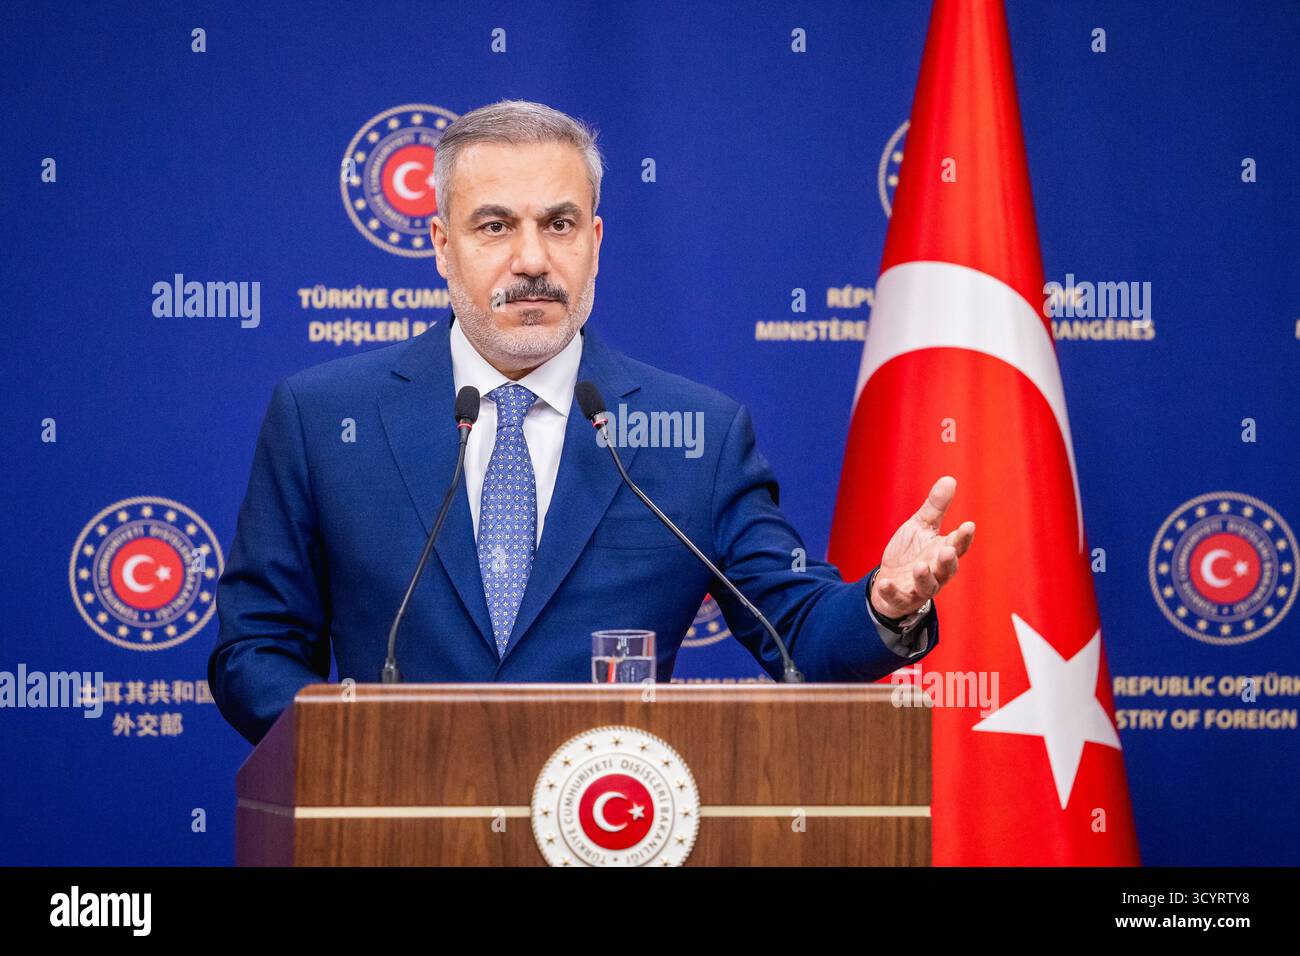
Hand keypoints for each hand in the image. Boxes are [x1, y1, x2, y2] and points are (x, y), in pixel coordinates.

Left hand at [869, 476, 974, 619]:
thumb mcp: (921, 526)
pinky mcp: (901, 598)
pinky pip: (898, 598)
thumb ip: (936, 507)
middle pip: (947, 569)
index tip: (968, 525)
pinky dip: (892, 591)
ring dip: (925, 577)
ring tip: (920, 566)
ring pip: (928, 586)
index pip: (957, 545)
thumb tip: (950, 479)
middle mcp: (936, 572)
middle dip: (948, 560)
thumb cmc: (911, 552)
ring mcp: (919, 587)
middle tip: (947, 550)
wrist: (889, 580)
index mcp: (943, 552)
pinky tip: (885, 582)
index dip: (963, 537)